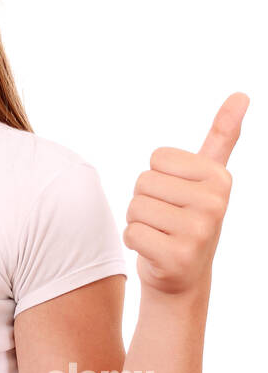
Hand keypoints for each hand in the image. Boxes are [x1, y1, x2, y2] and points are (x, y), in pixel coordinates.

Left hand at [124, 92, 249, 296]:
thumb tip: (241, 95)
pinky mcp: (177, 257)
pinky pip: (131, 233)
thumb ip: (222, 136)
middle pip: (143, 182)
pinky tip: (155, 251)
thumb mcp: (209, 177)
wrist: (184, 277)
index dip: (158, 177)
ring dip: (139, 222)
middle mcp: (214, 204)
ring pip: (134, 207)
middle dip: (146, 201)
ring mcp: (198, 232)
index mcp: (219, 178)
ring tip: (161, 234)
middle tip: (167, 220)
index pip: (156, 158)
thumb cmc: (190, 219)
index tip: (177, 197)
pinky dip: (135, 242)